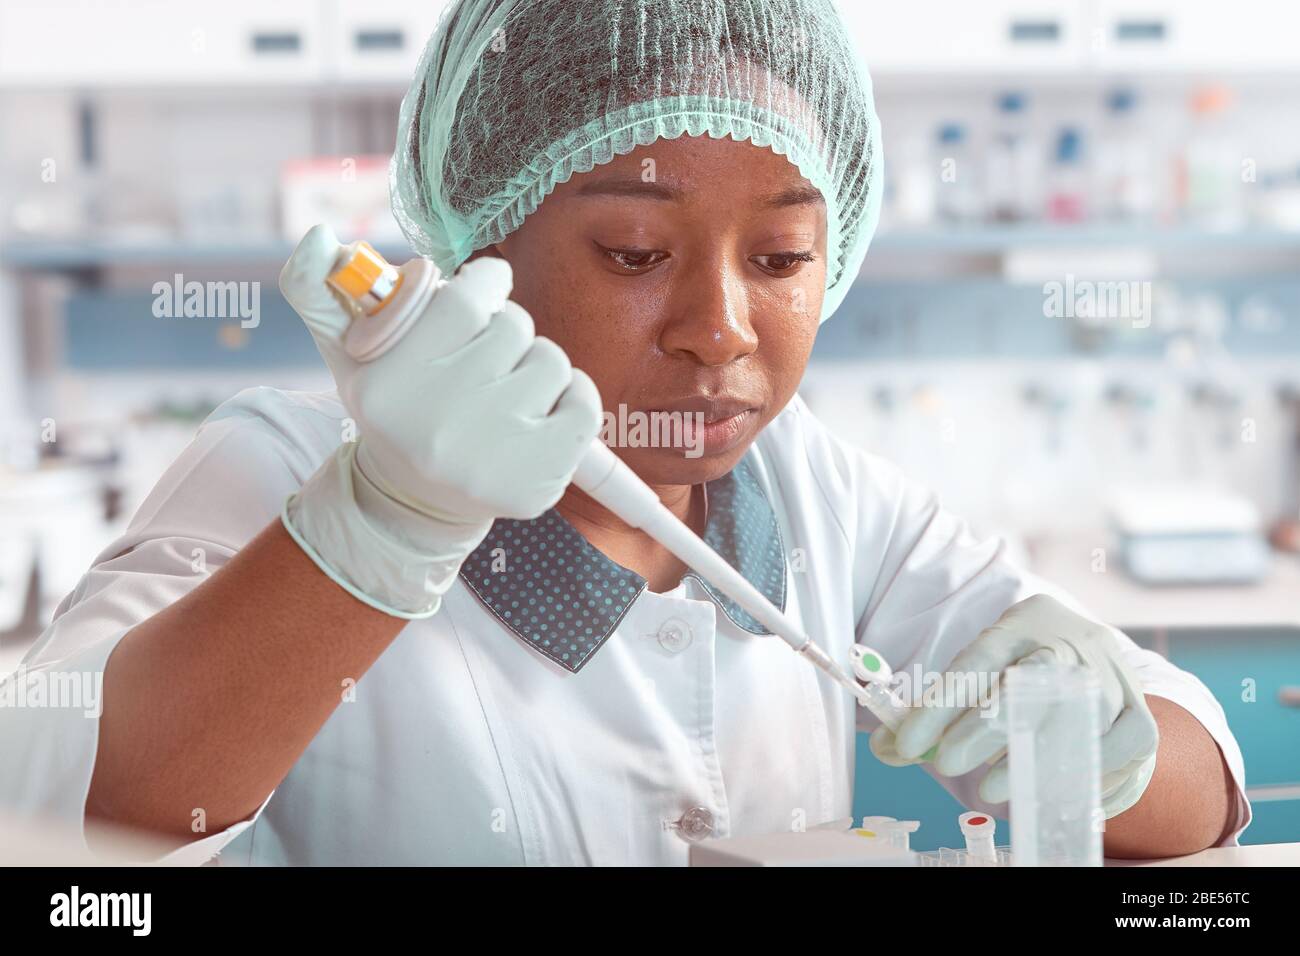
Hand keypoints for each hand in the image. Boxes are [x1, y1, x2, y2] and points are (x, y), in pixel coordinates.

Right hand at [278, 224, 602, 615]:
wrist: (417, 498)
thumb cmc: (394, 405)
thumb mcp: (346, 351)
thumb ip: (317, 288)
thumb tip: (316, 235)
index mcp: (390, 387)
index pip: (466, 300)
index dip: (486, 282)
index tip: (485, 287)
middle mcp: (439, 426)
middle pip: (514, 326)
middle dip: (506, 329)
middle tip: (486, 355)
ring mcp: (492, 457)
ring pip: (552, 360)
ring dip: (537, 363)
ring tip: (506, 389)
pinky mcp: (539, 481)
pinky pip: (585, 403)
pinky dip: (575, 395)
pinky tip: (544, 410)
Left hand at [869, 593, 1158, 817]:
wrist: (1084, 645)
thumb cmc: (1015, 667)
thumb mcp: (973, 670)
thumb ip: (931, 711)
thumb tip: (887, 749)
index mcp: (1022, 625)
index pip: (978, 660)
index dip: (941, 704)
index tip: (908, 743)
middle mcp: (1073, 646)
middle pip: (1032, 684)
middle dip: (983, 728)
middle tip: (945, 763)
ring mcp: (1114, 681)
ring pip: (1079, 720)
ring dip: (1032, 760)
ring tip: (991, 787)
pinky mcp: (1141, 719)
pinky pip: (1122, 751)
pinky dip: (1087, 779)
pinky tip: (1052, 792)